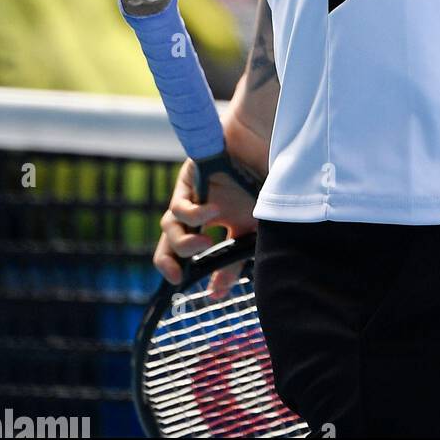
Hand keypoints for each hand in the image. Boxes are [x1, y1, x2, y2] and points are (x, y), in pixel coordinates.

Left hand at [154, 157, 257, 298]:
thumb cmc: (267, 182)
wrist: (270, 143)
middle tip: (179, 276)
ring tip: (203, 246)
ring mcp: (194, 196)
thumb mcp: (253, 229)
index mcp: (219, 223)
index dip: (185, 272)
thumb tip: (215, 296)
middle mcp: (202, 211)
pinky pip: (179, 208)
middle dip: (168, 262)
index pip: (192, 253)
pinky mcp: (188, 180)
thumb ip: (233, 262)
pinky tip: (212, 214)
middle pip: (171, 241)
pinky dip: (193, 217)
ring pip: (170, 228)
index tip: (198, 289)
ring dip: (183, 244)